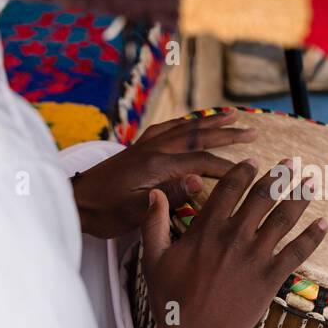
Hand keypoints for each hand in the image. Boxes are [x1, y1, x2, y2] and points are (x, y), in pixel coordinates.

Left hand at [71, 111, 254, 238]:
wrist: (74, 201)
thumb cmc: (103, 212)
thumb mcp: (134, 212)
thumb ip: (167, 197)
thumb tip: (199, 182)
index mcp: (156, 165)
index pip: (201, 162)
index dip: (227, 167)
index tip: (250, 171)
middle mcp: (154, 149)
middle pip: (198, 136)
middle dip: (227, 133)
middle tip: (252, 131)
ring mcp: (146, 145)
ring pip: (185, 127)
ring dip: (210, 121)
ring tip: (231, 115)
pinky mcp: (138, 147)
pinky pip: (168, 127)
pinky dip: (185, 122)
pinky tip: (192, 121)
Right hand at [142, 158, 327, 327]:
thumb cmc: (170, 299)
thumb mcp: (154, 259)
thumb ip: (154, 223)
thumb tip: (154, 193)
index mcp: (206, 230)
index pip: (229, 189)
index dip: (243, 172)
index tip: (253, 161)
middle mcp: (234, 238)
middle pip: (262, 197)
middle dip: (279, 176)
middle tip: (291, 162)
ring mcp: (255, 258)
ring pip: (283, 219)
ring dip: (300, 197)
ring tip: (312, 181)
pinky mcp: (270, 279)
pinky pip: (297, 253)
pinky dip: (313, 237)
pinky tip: (325, 223)